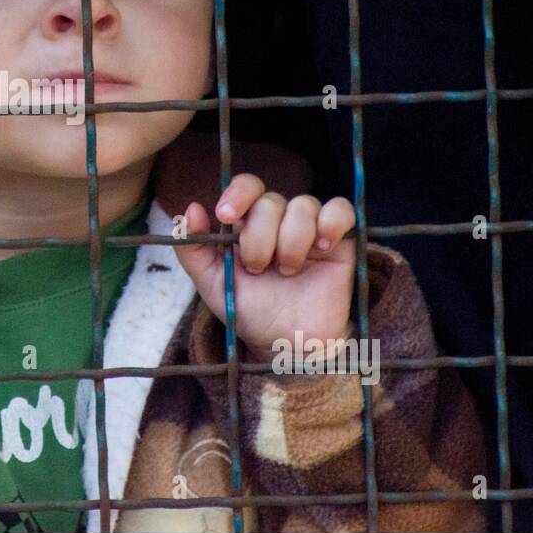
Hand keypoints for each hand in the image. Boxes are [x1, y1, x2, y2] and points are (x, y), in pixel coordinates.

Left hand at [172, 174, 356, 360]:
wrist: (288, 345)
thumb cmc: (251, 313)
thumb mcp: (212, 284)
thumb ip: (193, 250)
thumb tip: (191, 209)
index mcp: (248, 224)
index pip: (247, 187)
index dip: (238, 194)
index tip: (226, 215)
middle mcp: (279, 221)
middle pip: (270, 202)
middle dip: (259, 237)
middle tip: (259, 268)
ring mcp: (311, 228)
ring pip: (303, 205)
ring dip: (291, 241)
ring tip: (288, 271)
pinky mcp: (341, 240)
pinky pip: (341, 209)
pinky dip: (331, 223)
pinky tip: (322, 248)